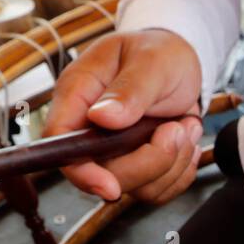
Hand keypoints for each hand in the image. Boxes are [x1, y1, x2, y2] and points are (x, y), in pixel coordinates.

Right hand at [46, 29, 203, 204]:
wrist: (181, 64)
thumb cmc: (159, 53)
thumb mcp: (150, 60)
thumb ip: (129, 89)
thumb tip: (101, 118)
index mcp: (78, 94)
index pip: (60, 142)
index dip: (81, 171)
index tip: (110, 185)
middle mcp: (89, 128)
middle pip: (103, 174)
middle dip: (148, 162)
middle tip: (176, 129)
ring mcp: (113, 152)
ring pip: (136, 187)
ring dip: (171, 164)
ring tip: (183, 126)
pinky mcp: (137, 166)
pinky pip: (157, 190)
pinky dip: (180, 171)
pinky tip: (184, 140)